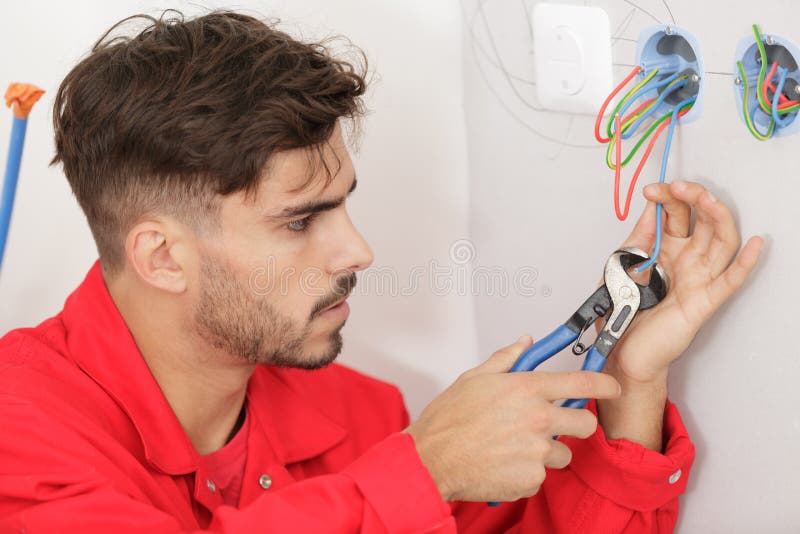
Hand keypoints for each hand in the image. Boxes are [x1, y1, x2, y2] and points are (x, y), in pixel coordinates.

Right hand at [404, 336, 620, 502]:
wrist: (431, 460)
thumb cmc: (448, 420)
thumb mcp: (475, 378)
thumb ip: (507, 359)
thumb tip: (525, 343)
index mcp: (526, 390)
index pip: (581, 383)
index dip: (604, 384)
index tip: (612, 386)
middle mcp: (538, 420)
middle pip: (585, 422)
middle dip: (575, 423)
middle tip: (553, 424)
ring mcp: (537, 453)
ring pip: (563, 453)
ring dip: (547, 452)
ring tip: (514, 447)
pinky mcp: (531, 479)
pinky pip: (542, 475)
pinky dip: (527, 472)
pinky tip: (503, 463)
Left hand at [610, 181, 762, 383]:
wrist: (619, 348)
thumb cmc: (621, 310)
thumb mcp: (621, 264)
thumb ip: (639, 237)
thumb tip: (653, 205)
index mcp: (665, 248)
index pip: (676, 212)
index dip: (668, 196)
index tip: (652, 190)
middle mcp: (686, 259)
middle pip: (702, 220)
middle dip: (692, 198)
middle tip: (677, 187)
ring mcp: (698, 277)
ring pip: (721, 241)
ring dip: (717, 216)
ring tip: (705, 198)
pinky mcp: (704, 300)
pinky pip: (730, 280)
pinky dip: (745, 263)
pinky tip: (755, 244)